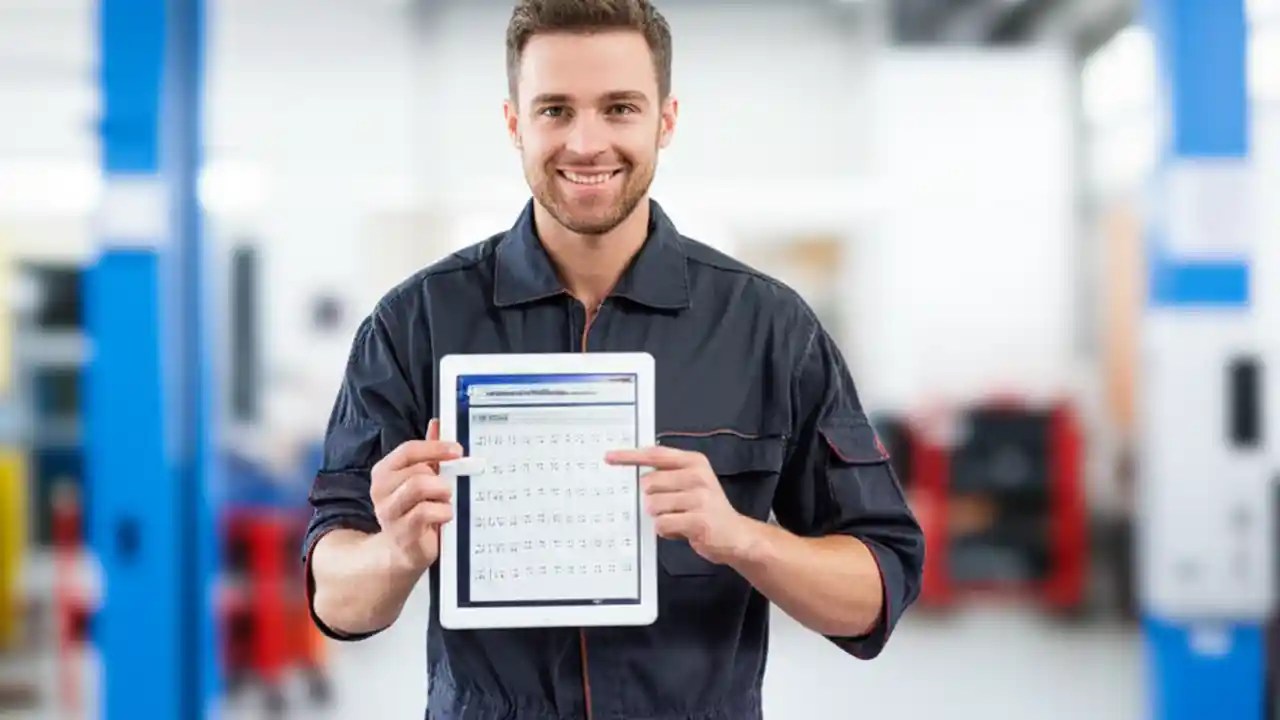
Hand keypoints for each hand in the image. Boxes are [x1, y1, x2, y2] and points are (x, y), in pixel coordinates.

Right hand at [370, 418, 460, 573]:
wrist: (402, 551)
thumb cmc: (415, 510)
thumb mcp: (421, 479)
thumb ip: (428, 453)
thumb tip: (437, 423)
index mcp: (384, 472)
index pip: (408, 450)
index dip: (435, 447)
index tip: (458, 450)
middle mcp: (381, 490)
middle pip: (418, 469)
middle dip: (440, 477)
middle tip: (449, 487)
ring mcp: (389, 512)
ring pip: (419, 487)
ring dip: (442, 493)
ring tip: (445, 501)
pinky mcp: (402, 532)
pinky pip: (426, 512)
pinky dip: (443, 511)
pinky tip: (444, 516)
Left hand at [605, 446, 757, 565]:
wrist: (736, 535)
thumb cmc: (707, 509)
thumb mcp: (692, 483)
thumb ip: (667, 475)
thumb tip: (636, 476)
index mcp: (694, 462)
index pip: (655, 454)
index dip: (630, 456)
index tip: (610, 458)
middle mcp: (697, 476)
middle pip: (649, 483)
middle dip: (652, 500)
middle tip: (672, 508)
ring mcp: (699, 498)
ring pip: (653, 506)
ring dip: (660, 517)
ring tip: (679, 519)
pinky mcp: (698, 520)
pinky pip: (662, 524)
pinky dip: (666, 531)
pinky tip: (682, 530)